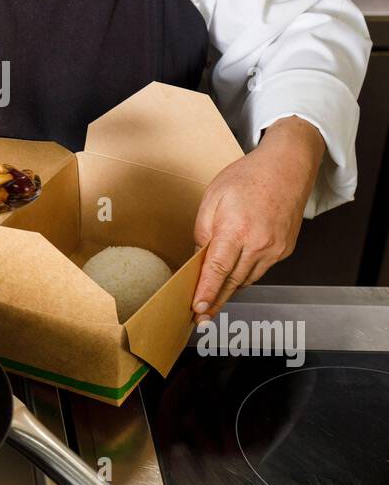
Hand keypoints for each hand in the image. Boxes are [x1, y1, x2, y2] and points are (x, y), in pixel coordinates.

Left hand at [192, 116, 325, 319]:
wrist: (287, 167)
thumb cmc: (248, 177)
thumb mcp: (213, 198)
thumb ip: (203, 231)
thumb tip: (198, 258)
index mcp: (237, 228)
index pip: (218, 269)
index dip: (207, 292)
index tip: (197, 309)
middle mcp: (260, 243)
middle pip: (232, 281)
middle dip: (215, 301)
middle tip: (199, 317)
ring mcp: (275, 249)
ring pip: (247, 279)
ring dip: (229, 291)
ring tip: (212, 302)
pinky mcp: (284, 250)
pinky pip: (260, 270)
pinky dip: (245, 276)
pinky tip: (233, 277)